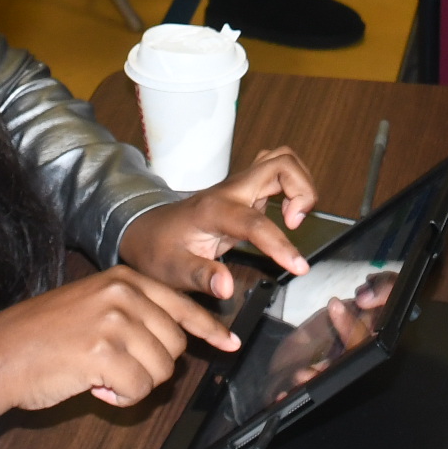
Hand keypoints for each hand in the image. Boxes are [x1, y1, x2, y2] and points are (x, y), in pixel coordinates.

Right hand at [0, 265, 235, 422]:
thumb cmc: (40, 336)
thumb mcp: (92, 305)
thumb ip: (133, 313)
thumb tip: (173, 340)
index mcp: (123, 279)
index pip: (182, 305)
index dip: (209, 329)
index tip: (229, 342)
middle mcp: (124, 294)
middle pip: (175, 344)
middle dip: (152, 366)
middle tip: (115, 368)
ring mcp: (115, 321)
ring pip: (161, 369)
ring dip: (134, 384)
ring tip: (100, 375)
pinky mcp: (105, 351)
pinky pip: (140, 388)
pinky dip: (121, 397)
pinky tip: (95, 386)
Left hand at [119, 146, 323, 298]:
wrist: (145, 231)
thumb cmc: (158, 251)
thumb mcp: (172, 271)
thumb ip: (201, 276)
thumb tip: (226, 288)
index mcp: (213, 210)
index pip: (255, 221)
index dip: (280, 244)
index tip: (298, 266)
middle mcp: (230, 190)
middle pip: (280, 163)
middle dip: (302, 190)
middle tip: (297, 225)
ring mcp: (238, 187)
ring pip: (282, 160)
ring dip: (300, 184)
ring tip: (295, 219)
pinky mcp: (245, 191)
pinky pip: (277, 172)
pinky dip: (292, 185)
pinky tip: (288, 213)